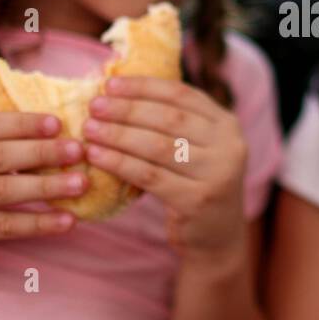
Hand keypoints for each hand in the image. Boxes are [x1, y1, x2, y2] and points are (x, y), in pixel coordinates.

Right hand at [0, 112, 84, 280]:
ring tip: (80, 184)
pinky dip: (37, 223)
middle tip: (79, 151)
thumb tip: (59, 135)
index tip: (58, 123)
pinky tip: (66, 221)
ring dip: (46, 187)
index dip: (24, 123)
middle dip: (42, 152)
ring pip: (2, 190)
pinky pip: (2, 226)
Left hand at [83, 77, 248, 262]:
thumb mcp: (195, 148)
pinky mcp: (197, 200)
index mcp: (227, 124)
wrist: (216, 236)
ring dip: (118, 135)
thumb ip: (172, 122)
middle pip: (168, 118)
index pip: (181, 95)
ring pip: (157, 146)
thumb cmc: (194, 183)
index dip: (143, 87)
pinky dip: (119, 163)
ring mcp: (216, 174)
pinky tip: (96, 156)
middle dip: (127, 109)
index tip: (110, 83)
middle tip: (94, 105)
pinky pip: (149, 175)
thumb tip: (117, 88)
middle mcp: (229, 146)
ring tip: (89, 129)